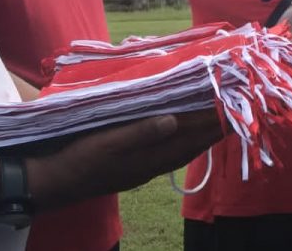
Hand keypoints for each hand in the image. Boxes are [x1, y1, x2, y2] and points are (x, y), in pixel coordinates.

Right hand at [28, 109, 222, 207]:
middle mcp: (152, 166)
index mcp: (148, 159)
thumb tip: (172, 121)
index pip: (188, 140)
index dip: (210, 125)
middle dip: (212, 129)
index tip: (230, 108)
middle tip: (234, 111)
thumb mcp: (106, 143)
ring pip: (182, 151)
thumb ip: (140, 133)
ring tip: (217, 121)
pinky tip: (183, 135)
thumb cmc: (79, 159)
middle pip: (191, 146)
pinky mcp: (136, 167)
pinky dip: (183, 141)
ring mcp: (144, 168)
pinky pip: (169, 153)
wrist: (56, 182)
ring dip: (200, 136)